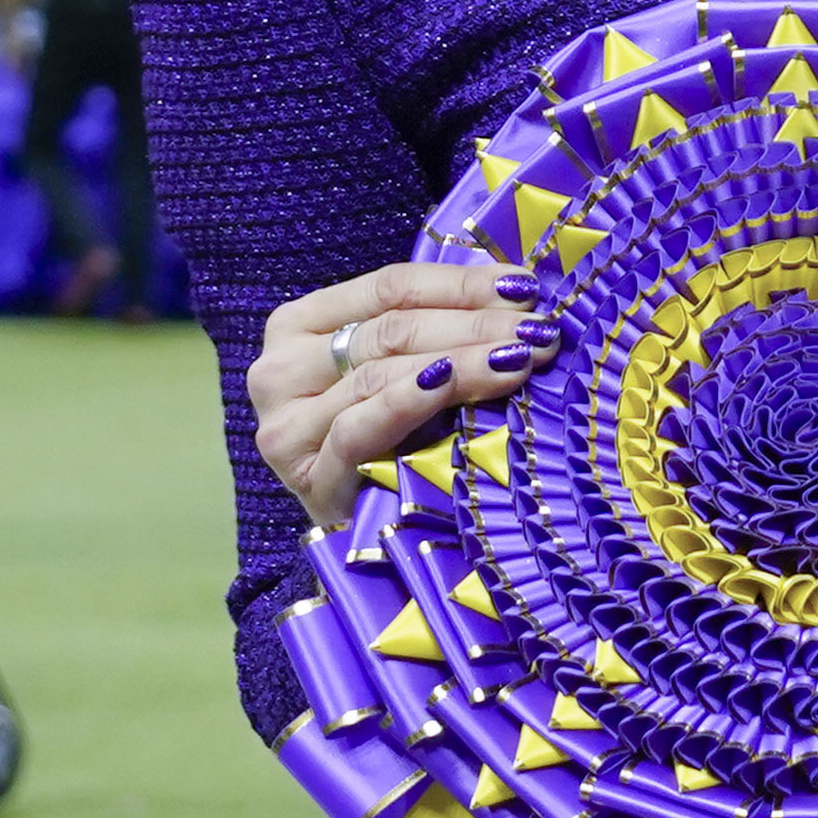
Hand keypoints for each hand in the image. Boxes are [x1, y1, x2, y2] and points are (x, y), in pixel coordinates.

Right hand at [249, 258, 538, 530]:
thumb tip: (521, 298)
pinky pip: (360, 428)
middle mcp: (281, 369)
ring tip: (520, 359)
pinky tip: (450, 386)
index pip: (389, 288)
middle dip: (474, 325)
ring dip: (461, 362)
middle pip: (390, 329)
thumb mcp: (410, 377)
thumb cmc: (392, 446)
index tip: (525, 287)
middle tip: (537, 330)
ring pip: (379, 372)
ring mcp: (287, 425)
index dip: (461, 284)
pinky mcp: (307, 476)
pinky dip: (406, 401)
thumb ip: (442, 333)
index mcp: (300, 326)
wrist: (365, 533)